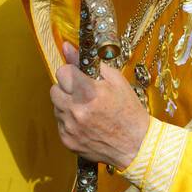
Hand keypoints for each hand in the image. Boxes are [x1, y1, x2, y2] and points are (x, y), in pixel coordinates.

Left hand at [50, 43, 149, 168]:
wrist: (136, 145)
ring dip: (67, 105)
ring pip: (56, 106)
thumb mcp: (115, 80)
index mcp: (88, 92)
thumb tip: (67, 47)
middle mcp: (76, 110)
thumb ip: (88, 62)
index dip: (71, 72)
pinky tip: (86, 123)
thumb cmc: (129, 111)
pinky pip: (60, 124)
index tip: (80, 77)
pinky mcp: (67, 141)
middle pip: (54, 89)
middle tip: (83, 93)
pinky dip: (70, 121)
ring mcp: (70, 128)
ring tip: (87, 109)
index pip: (62, 72)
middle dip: (66, 88)